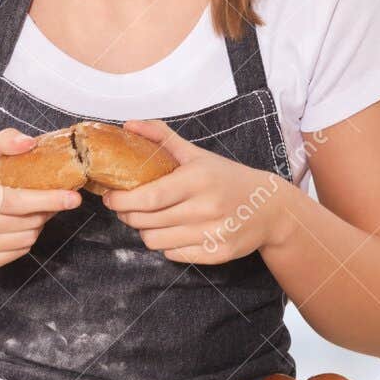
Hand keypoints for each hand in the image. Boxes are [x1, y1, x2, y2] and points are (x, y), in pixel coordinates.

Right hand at [0, 127, 80, 273]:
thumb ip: (3, 141)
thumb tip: (30, 142)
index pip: (15, 202)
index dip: (47, 200)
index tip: (73, 198)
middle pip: (25, 223)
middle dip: (45, 211)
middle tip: (50, 200)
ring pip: (25, 240)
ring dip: (37, 225)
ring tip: (31, 212)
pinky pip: (17, 254)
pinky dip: (25, 240)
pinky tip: (17, 226)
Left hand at [102, 118, 286, 263]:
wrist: (269, 207)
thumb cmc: (228, 178)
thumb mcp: (198, 154)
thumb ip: (162, 138)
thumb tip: (130, 124)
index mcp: (198, 179)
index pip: (149, 196)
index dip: (122, 200)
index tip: (110, 197)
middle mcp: (206, 207)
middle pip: (147, 220)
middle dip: (128, 215)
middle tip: (126, 207)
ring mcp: (213, 233)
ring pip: (156, 240)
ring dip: (145, 231)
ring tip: (151, 219)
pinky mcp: (218, 253)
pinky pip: (174, 254)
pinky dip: (166, 244)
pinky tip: (174, 231)